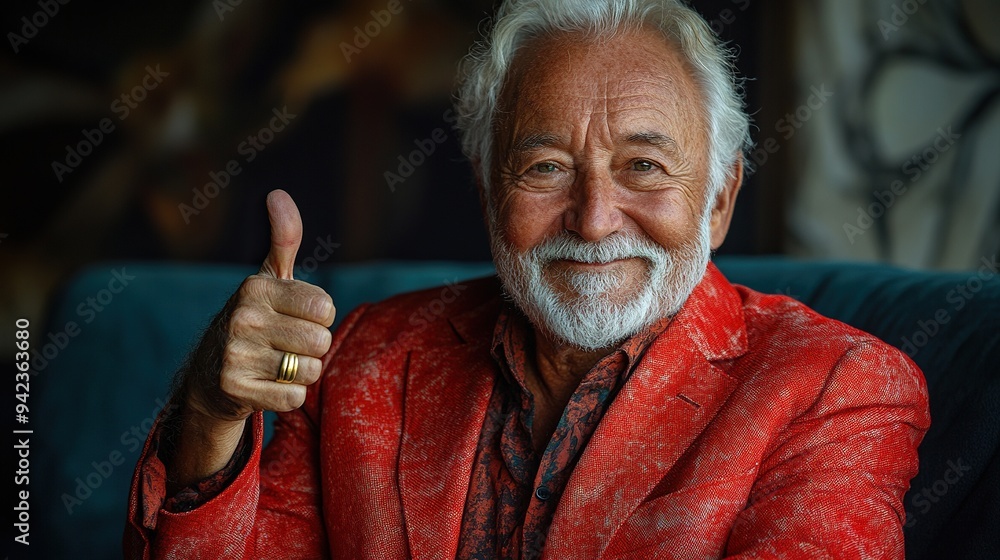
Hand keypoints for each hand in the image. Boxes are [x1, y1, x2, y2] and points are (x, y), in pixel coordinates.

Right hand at [170, 189, 334, 484]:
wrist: (211, 375)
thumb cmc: (255, 320)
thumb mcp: (268, 279)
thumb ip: (283, 239)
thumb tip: (278, 193)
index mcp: (255, 288)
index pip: (325, 308)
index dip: (320, 318)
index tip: (297, 317)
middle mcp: (242, 318)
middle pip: (321, 341)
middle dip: (313, 347)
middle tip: (287, 345)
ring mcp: (235, 355)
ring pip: (310, 370)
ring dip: (303, 372)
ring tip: (278, 364)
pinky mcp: (234, 390)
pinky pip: (294, 398)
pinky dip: (290, 396)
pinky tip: (268, 386)